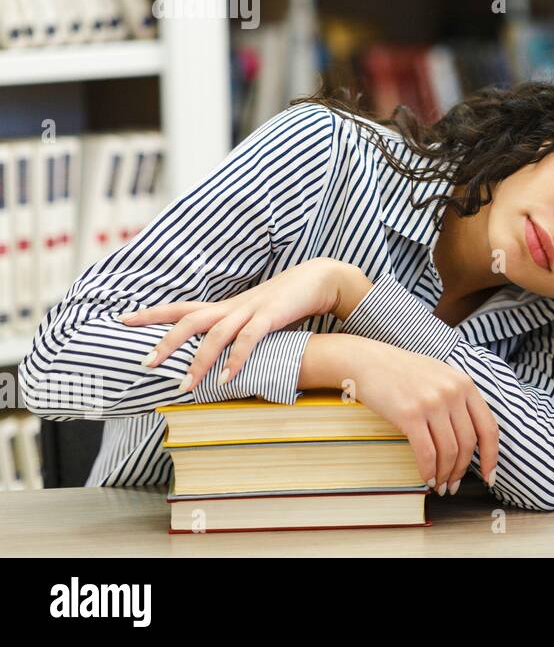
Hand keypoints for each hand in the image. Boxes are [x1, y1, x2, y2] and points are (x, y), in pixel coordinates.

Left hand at [126, 257, 366, 389]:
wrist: (318, 280)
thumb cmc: (285, 302)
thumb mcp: (254, 315)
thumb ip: (235, 332)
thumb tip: (216, 355)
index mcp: (224, 306)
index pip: (180, 307)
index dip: (151, 313)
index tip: (123, 320)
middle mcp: (231, 306)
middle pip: (188, 320)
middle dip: (165, 342)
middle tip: (144, 363)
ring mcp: (250, 310)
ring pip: (215, 334)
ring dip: (197, 361)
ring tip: (184, 386)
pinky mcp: (270, 316)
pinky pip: (248, 340)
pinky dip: (235, 360)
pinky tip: (225, 379)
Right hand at [348, 339, 499, 494]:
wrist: (368, 361)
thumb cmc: (403, 372)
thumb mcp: (440, 376)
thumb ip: (458, 399)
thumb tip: (472, 437)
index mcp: (465, 384)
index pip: (489, 427)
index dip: (492, 457)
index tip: (490, 476)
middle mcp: (453, 392)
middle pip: (469, 443)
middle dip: (463, 471)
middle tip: (455, 486)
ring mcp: (432, 403)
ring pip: (449, 451)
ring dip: (446, 475)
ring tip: (441, 486)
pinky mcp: (410, 415)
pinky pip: (426, 452)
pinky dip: (428, 471)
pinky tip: (427, 479)